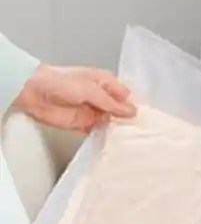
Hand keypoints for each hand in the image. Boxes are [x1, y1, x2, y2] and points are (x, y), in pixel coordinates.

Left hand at [15, 65, 136, 132]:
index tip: (143, 118)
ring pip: (110, 121)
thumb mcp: (91, 90)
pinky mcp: (82, 124)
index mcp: (105, 82)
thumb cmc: (60, 82)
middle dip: (127, 119)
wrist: (34, 92)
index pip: (126, 96)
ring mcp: (92, 111)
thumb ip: (111, 103)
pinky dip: (103, 136)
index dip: (133, 106)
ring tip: (129, 138)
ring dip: (116, 128)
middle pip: (119, 110)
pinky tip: (112, 141)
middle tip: (140, 131)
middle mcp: (101, 97)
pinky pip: (97, 131)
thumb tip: (131, 112)